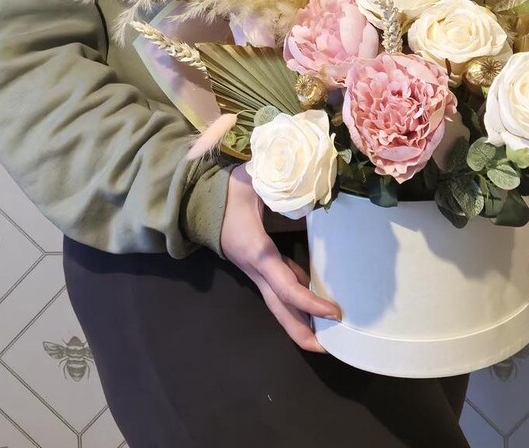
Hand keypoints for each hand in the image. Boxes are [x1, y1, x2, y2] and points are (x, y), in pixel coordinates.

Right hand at [219, 163, 340, 352]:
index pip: (286, 287)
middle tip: (329, 349)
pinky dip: (296, 291)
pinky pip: (278, 281)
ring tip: (327, 328)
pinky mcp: (256, 258)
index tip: (334, 313)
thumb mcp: (255, 181)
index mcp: (256, 252)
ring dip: (300, 315)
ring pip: (279, 298)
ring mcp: (254, 266)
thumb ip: (282, 180)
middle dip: (302, 332)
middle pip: (280, 308)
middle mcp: (255, 266)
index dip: (309, 303)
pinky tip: (313, 291)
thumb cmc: (225, 190)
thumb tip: (309, 179)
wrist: (194, 196)